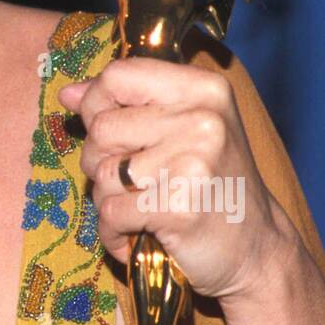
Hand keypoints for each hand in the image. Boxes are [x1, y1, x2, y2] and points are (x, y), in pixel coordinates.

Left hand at [58, 56, 289, 303]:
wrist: (256, 248)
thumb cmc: (212, 183)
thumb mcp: (182, 129)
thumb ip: (126, 105)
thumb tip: (69, 94)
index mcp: (203, 89)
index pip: (118, 76)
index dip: (98, 103)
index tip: (111, 128)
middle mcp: (202, 120)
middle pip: (102, 127)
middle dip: (99, 158)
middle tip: (131, 179)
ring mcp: (193, 164)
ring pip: (101, 172)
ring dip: (107, 198)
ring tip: (140, 206)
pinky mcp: (179, 208)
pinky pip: (110, 213)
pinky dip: (113, 231)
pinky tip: (136, 236)